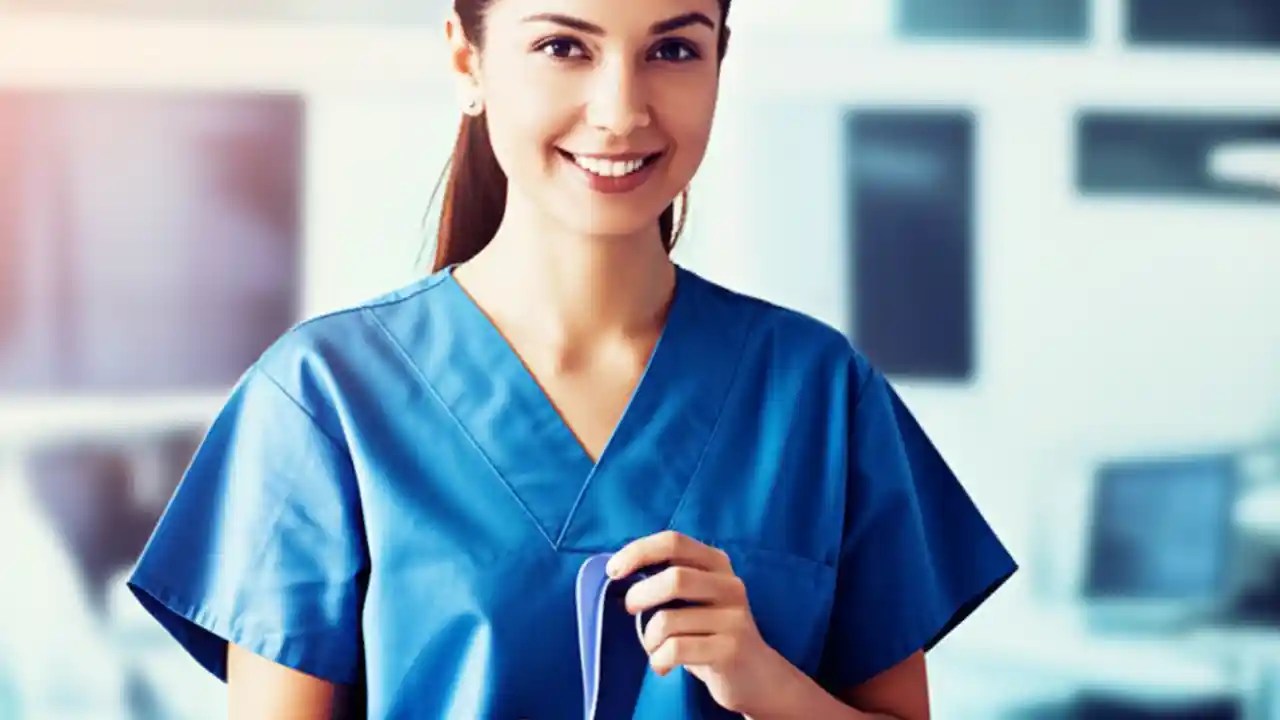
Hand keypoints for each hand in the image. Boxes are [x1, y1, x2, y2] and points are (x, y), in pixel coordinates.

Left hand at [606, 531, 795, 715]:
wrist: (756, 676)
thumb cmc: (710, 633)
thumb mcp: (695, 599)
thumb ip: (668, 580)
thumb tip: (618, 571)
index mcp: (717, 564)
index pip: (674, 542)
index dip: (639, 551)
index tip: (614, 571)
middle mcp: (730, 585)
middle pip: (674, 578)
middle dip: (640, 595)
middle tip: (630, 610)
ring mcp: (734, 618)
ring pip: (669, 620)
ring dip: (648, 638)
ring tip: (653, 648)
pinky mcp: (731, 649)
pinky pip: (676, 649)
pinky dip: (658, 659)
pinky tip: (662, 665)